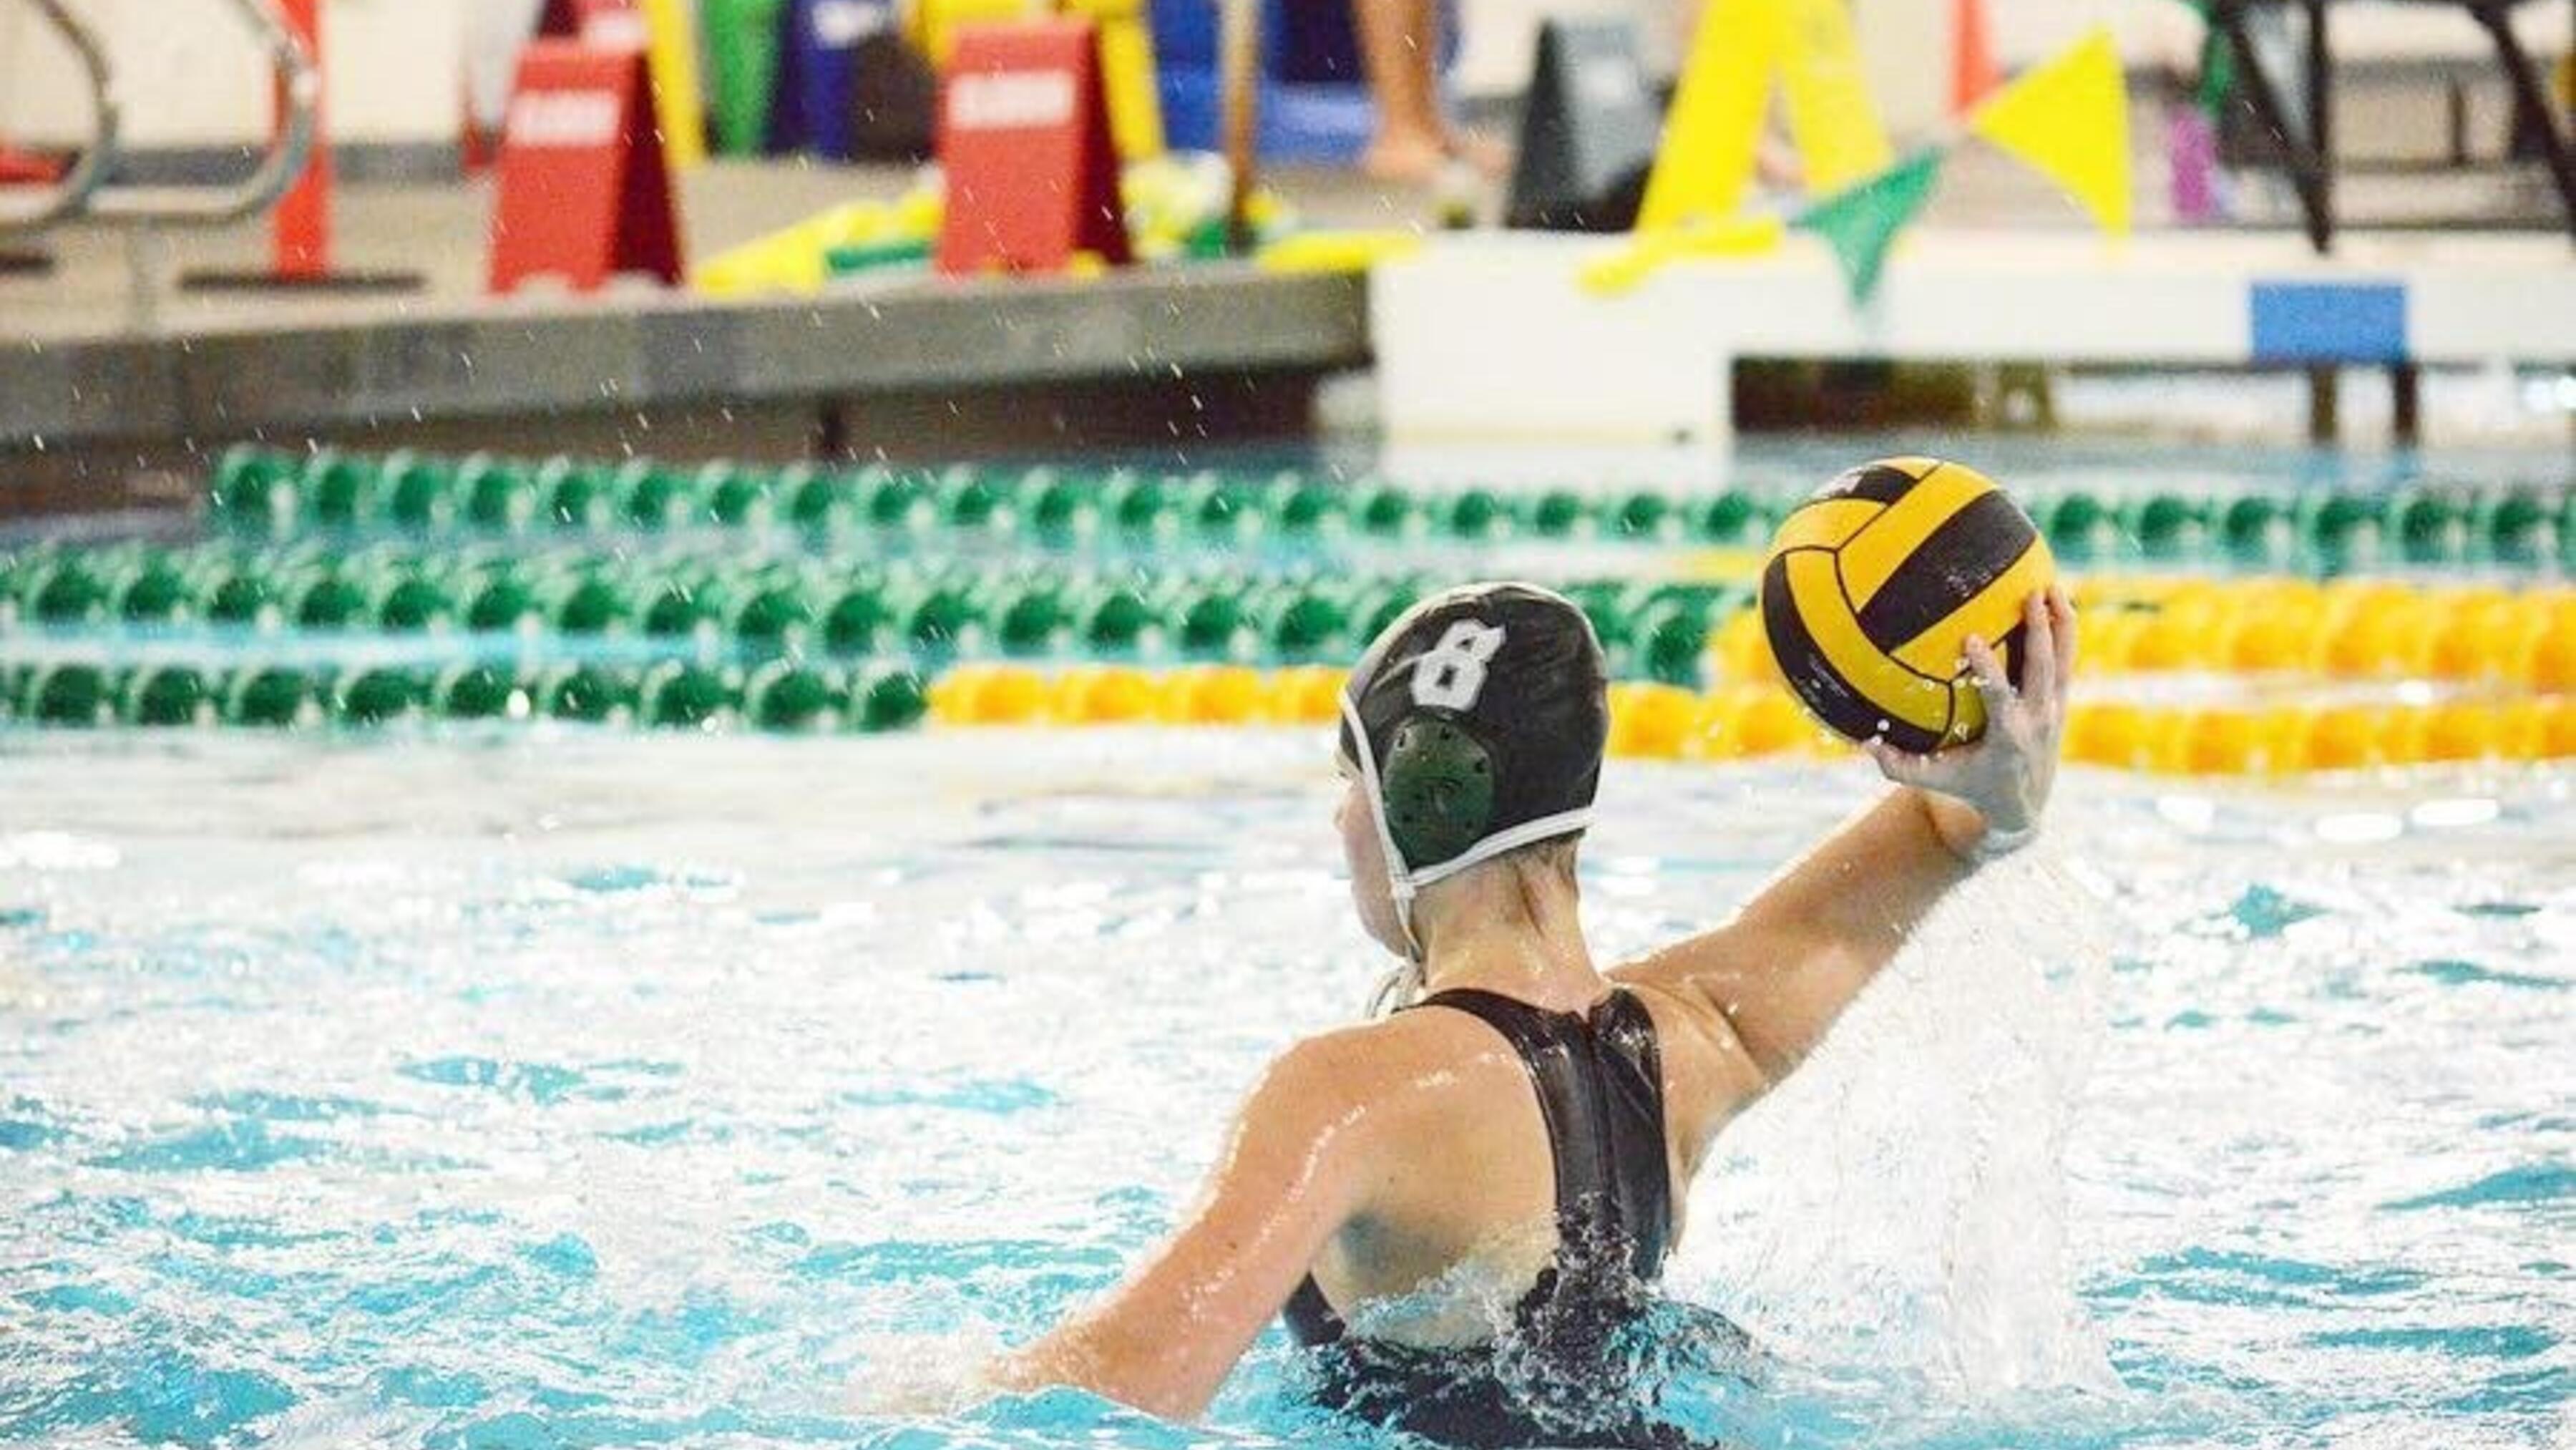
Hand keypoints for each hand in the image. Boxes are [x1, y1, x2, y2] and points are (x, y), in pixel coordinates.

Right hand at [1862, 585, 2074, 850]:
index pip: (2000, 697)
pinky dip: (2063, 629)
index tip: (1970, 638)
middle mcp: (2037, 718)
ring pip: (2063, 658)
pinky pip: (2066, 658)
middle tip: (2030, 594)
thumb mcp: (1935, 779)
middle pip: (2043, 668)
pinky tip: (2056, 600)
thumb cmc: (1972, 784)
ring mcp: (2054, 707)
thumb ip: (1899, 766)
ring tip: (2051, 585)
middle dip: (2039, 630)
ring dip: (2060, 622)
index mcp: (2007, 736)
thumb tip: (1865, 742)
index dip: (1988, 668)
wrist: (2023, 802)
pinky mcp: (2060, 700)